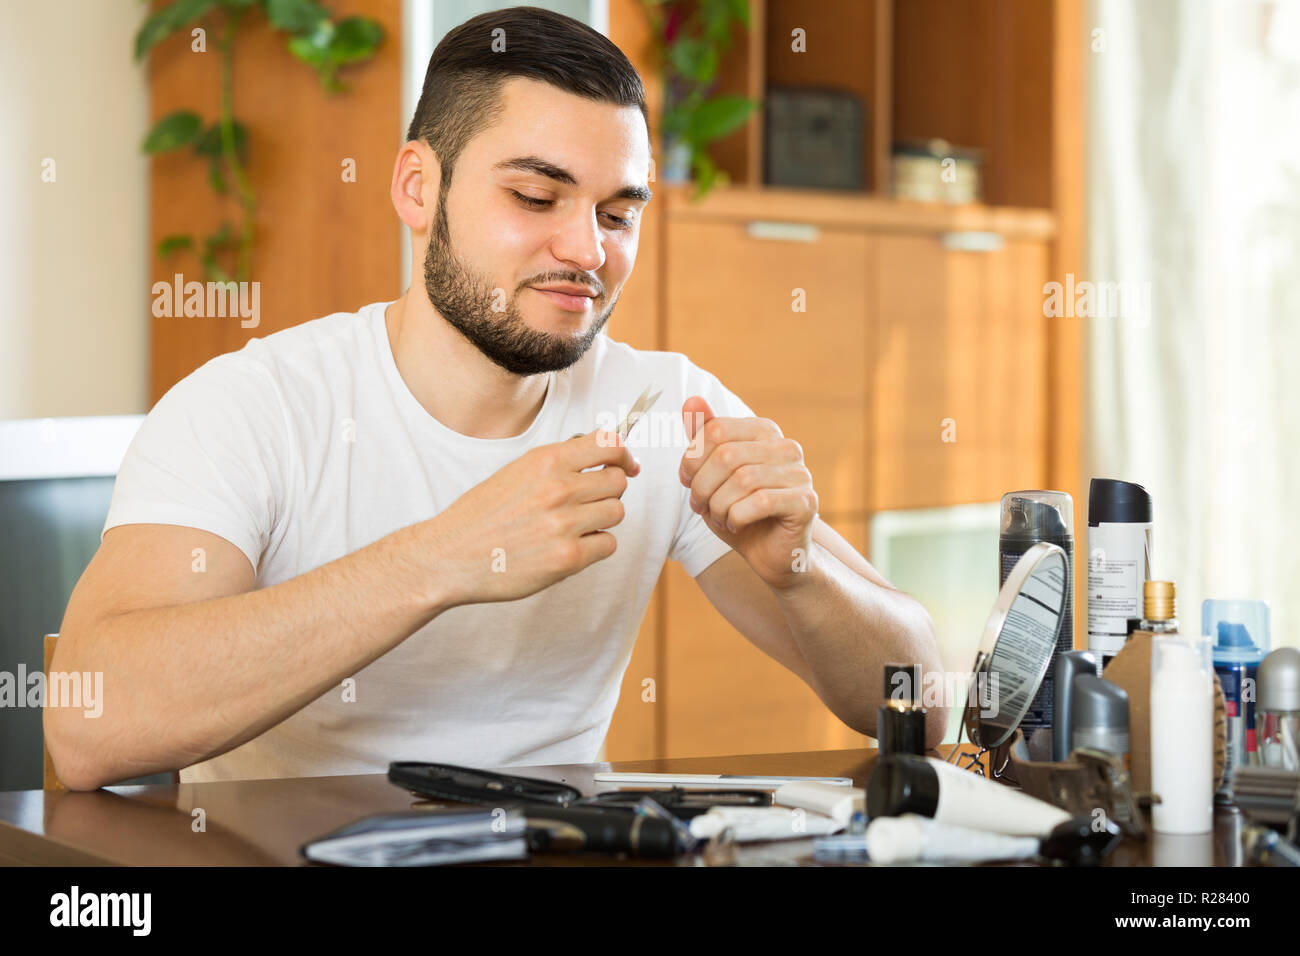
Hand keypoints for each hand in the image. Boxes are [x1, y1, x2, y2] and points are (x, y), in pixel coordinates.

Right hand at [422, 429, 639, 606]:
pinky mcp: (567, 558)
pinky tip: (571, 546)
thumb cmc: (481, 516)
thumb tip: (599, 457)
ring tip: (575, 526)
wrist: (450, 555)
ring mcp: (564, 524)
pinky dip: (595, 547)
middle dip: (609, 491)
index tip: (627, 466)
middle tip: (591, 502)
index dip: (624, 455)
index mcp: (545, 461)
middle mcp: (558, 489)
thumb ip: (556, 464)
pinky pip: (607, 545)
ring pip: (616, 512)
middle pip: (618, 482)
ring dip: (602, 519)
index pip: (608, 445)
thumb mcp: (516, 472)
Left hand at [678, 396, 817, 590]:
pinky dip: (737, 517)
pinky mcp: (806, 502)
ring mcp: (801, 473)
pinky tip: (736, 524)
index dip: (692, 459)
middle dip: (703, 486)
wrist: (769, 554)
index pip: (715, 430)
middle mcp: (786, 446)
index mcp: (764, 431)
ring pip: (742, 480)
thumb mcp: (712, 474)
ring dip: (719, 505)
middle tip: (700, 506)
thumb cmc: (739, 511)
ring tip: (720, 517)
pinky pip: (761, 501)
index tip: (688, 482)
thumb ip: (702, 437)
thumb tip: (691, 400)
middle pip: (726, 455)